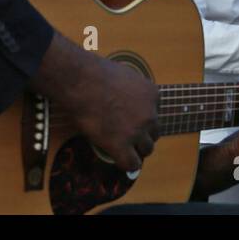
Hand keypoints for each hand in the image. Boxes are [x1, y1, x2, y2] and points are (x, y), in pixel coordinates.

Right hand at [37, 35, 158, 172]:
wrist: (83, 82)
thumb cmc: (97, 75)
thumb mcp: (126, 77)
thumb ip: (132, 91)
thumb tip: (126, 102)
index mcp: (153, 95)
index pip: (155, 113)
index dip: (142, 119)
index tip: (131, 121)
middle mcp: (150, 114)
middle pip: (154, 132)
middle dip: (143, 136)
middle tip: (129, 137)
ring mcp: (137, 131)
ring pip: (147, 149)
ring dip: (137, 150)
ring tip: (125, 150)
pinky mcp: (121, 145)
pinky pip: (132, 163)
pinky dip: (128, 164)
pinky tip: (120, 160)